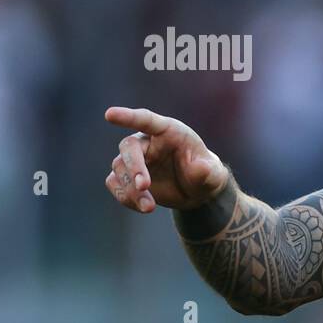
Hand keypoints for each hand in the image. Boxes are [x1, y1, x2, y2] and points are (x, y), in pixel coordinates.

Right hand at [103, 106, 230, 212]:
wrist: (196, 191)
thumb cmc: (205, 173)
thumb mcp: (213, 173)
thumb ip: (207, 170)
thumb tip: (200, 168)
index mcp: (168, 131)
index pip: (146, 120)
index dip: (128, 117)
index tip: (109, 114)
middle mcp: (147, 142)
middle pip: (128, 147)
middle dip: (134, 166)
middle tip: (144, 186)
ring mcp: (135, 159)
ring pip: (119, 169)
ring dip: (131, 189)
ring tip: (149, 207)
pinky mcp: (127, 177)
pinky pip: (115, 183)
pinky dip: (125, 197)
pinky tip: (144, 206)